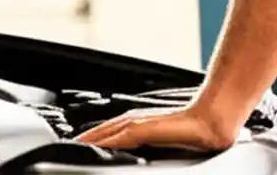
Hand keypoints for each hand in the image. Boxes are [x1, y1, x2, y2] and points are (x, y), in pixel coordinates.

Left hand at [74, 106, 237, 152]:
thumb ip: (147, 146)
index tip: (77, 148)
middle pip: (101, 132)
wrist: (210, 121)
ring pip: (106, 132)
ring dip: (90, 140)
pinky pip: (122, 136)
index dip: (90, 141)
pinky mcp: (146, 128)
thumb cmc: (192, 132)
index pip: (105, 134)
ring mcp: (139, 123)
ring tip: (74, 146)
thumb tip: (136, 154)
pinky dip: (107, 141)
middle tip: (66, 148)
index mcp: (136, 125)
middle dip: (85, 141)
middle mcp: (133, 122)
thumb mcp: (163, 141)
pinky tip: (96, 146)